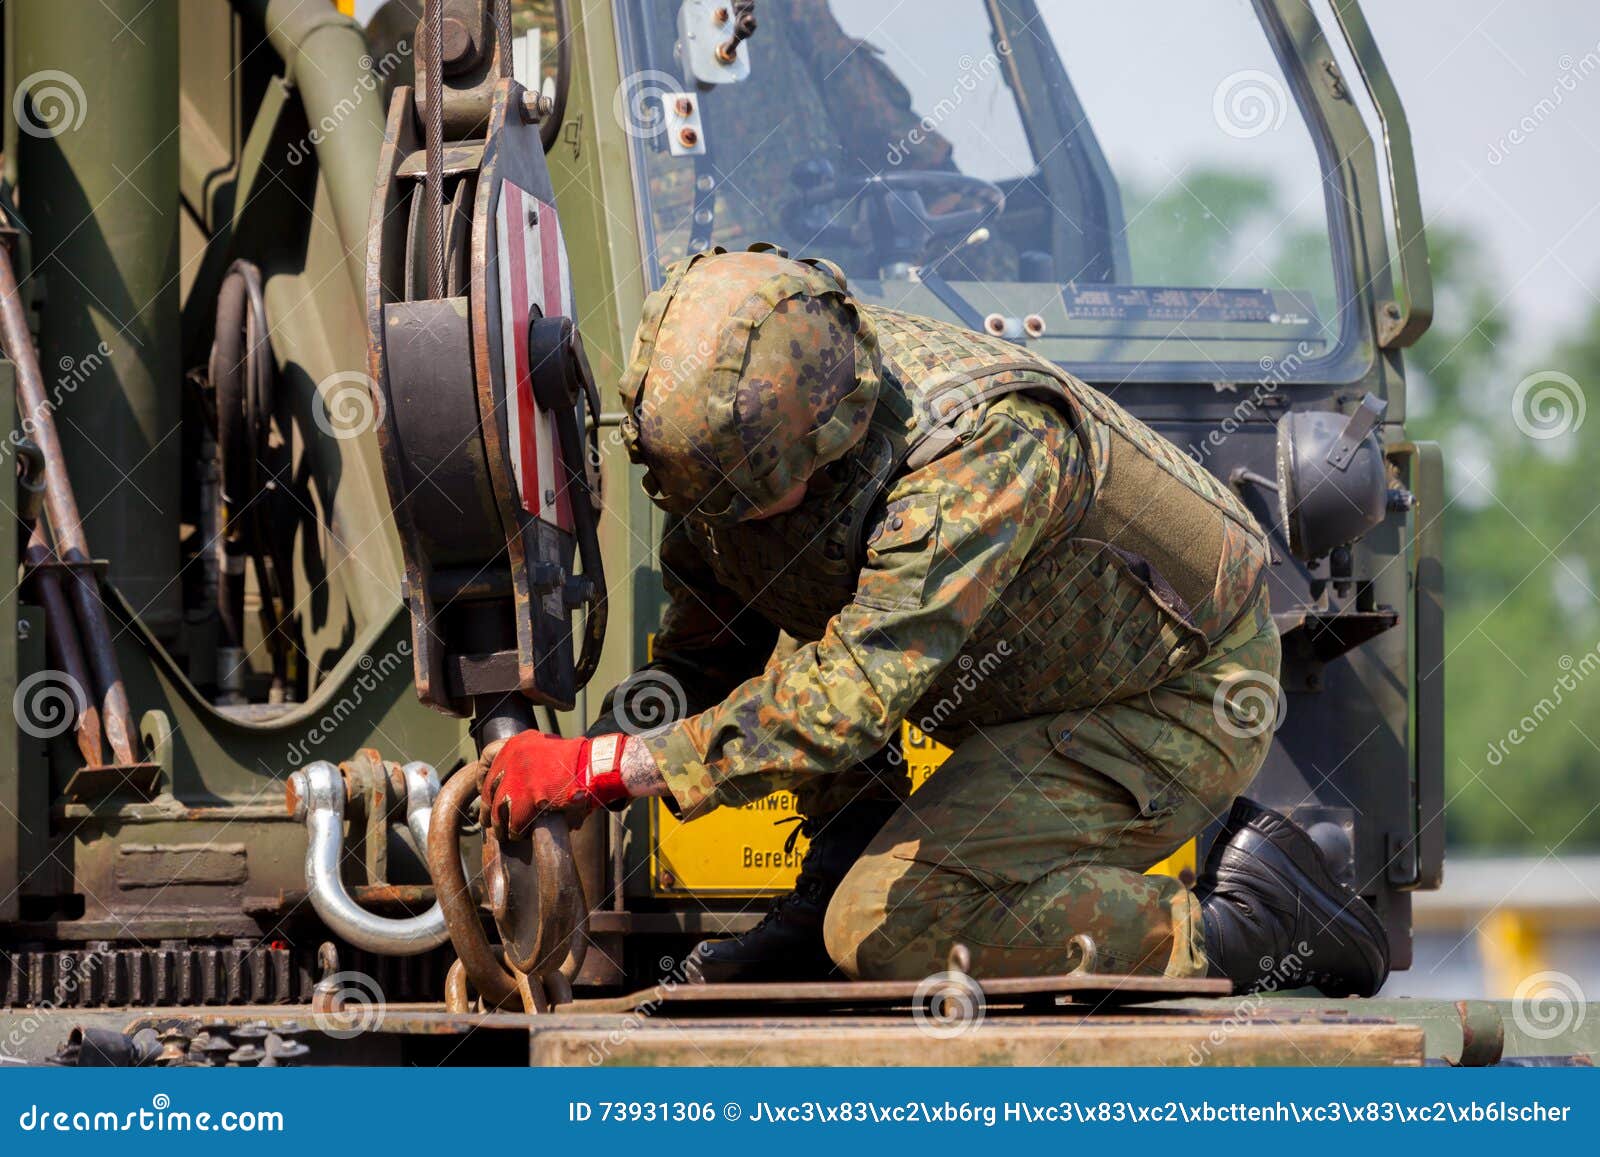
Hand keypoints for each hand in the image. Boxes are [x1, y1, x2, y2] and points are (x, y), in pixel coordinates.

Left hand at [482, 730, 630, 837]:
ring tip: (505, 834)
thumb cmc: (580, 761)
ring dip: (501, 824)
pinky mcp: (525, 801)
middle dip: (489, 808)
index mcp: (517, 744)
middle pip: (490, 788)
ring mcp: (516, 779)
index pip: (487, 758)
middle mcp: (511, 758)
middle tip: (489, 821)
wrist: (595, 766)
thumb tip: (523, 787)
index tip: (487, 791)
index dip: (485, 779)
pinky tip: (519, 836)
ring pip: (498, 810)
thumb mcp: (549, 751)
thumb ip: (532, 765)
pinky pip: (513, 823)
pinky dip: (515, 832)